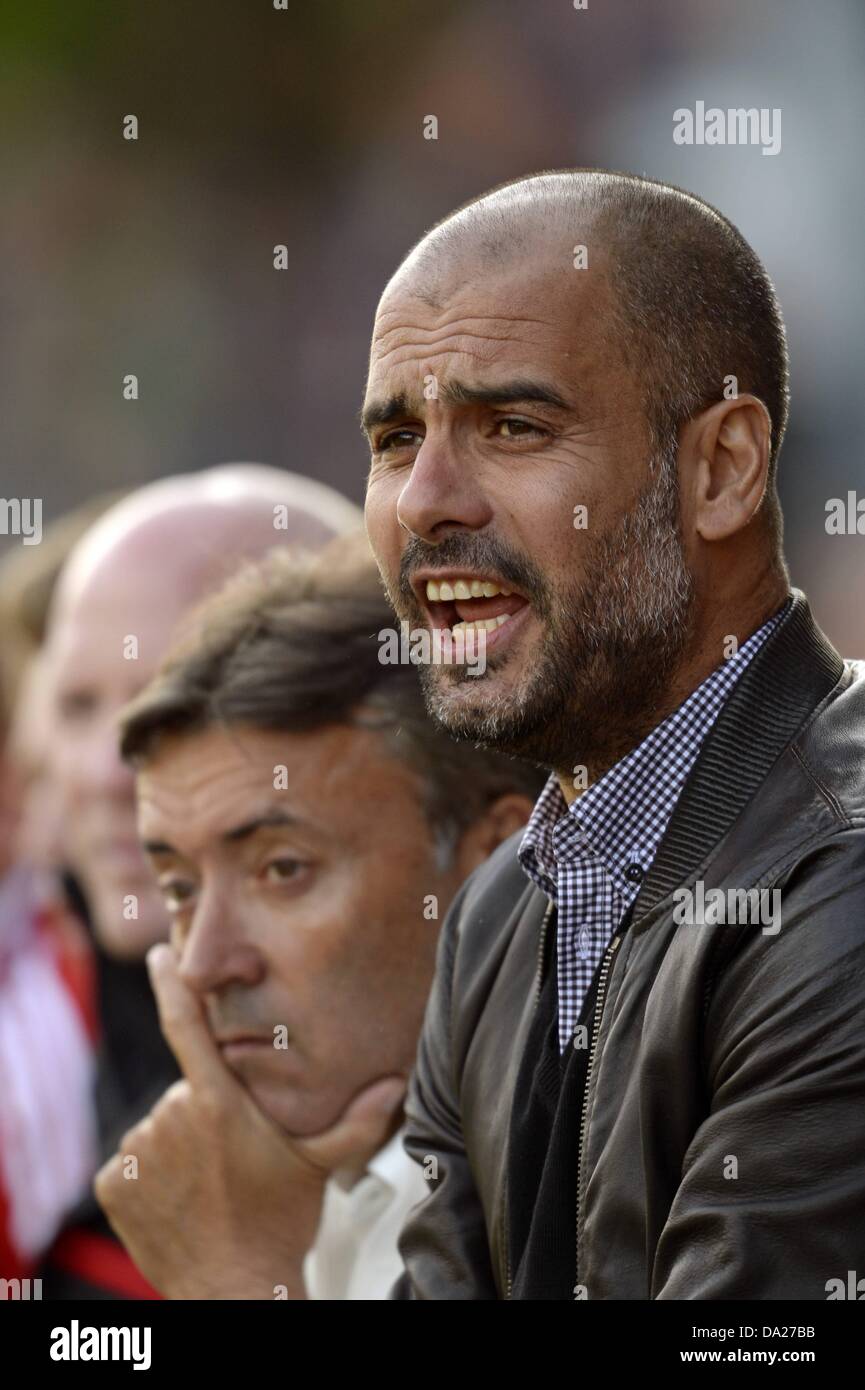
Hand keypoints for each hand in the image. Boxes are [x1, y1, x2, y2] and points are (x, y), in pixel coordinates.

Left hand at [94, 944, 406, 1298]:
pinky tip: (178, 1202)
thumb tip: (397, 1083)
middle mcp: (170, 1117)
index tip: (158, 953)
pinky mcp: (113, 1184)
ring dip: (177, 1147)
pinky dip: (148, 1177)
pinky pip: (129, 1164)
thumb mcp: (321, 1166)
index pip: (186, 1025)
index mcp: (217, 1102)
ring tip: (209, 1186)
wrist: (231, 1289)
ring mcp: (137, 1152)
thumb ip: (358, 1121)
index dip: (170, 983)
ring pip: (157, 1129)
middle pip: (184, 1094)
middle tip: (233, 1160)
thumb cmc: (279, 1223)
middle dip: (203, 1115)